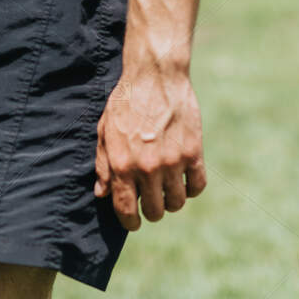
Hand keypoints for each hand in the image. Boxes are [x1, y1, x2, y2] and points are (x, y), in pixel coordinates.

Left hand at [94, 69, 206, 230]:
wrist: (155, 76)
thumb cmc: (126, 102)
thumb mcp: (105, 131)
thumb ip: (103, 165)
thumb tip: (101, 193)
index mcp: (122, 165)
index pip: (126, 210)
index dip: (129, 222)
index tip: (133, 222)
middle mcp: (148, 168)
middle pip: (154, 211)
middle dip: (150, 211)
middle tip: (151, 200)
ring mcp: (172, 161)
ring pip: (176, 203)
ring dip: (171, 201)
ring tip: (167, 189)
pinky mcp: (193, 152)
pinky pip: (197, 186)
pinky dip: (191, 188)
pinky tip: (184, 179)